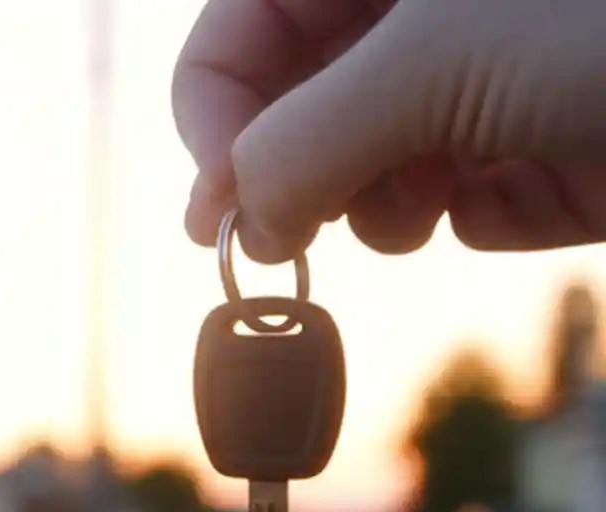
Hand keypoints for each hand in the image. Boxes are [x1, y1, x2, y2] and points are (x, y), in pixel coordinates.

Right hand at [173, 0, 605, 262]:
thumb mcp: (430, 70)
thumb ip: (301, 144)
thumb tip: (243, 224)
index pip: (235, 28)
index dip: (210, 116)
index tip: (221, 210)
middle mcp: (426, 13)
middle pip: (299, 100)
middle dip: (294, 174)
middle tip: (285, 238)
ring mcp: (494, 76)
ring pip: (379, 159)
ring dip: (384, 205)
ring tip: (430, 205)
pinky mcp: (553, 145)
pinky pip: (472, 200)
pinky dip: (481, 217)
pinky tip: (519, 200)